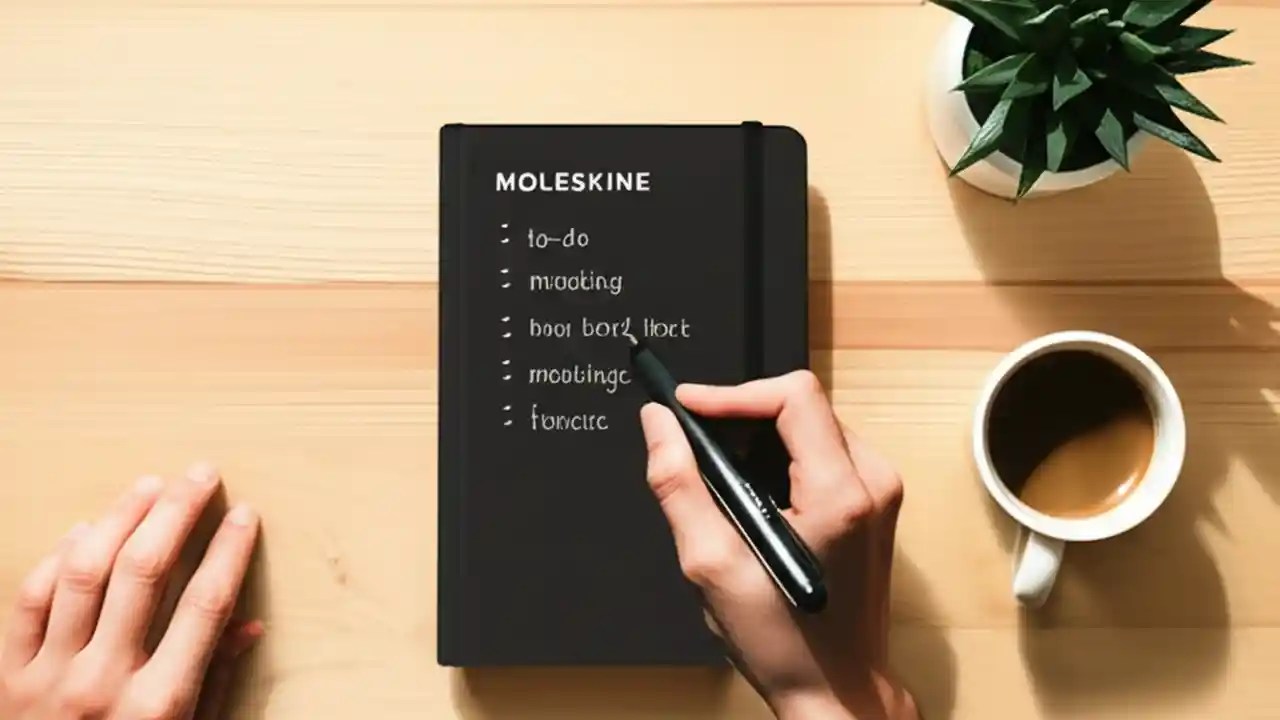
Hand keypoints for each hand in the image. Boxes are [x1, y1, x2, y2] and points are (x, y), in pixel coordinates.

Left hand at [1, 464, 261, 719]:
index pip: (205, 604)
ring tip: (148, 485)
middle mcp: (102, 683)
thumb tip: (248, 626)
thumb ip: (212, 684)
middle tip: (200, 473)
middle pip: (144, 571)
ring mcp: (47, 676)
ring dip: (120, 517)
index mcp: (158, 705)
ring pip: (84, 570)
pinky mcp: (6, 676)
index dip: (229, 550)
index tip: (245, 514)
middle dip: (178, 511)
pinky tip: (86, 529)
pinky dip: (57, 557)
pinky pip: (28, 598)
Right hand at [639, 371, 917, 719]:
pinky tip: (756, 501)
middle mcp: (871, 483)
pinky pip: (823, 452)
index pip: (793, 396)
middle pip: (802, 405)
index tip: (687, 406)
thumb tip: (658, 424)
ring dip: (761, 440)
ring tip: (725, 485)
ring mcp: (879, 492)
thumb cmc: (785, 642)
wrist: (837, 690)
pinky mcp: (875, 503)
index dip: (733, 393)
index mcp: (840, 494)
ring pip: (811, 425)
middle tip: (697, 448)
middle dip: (742, 417)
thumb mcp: (712, 565)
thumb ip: (679, 486)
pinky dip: (782, 461)